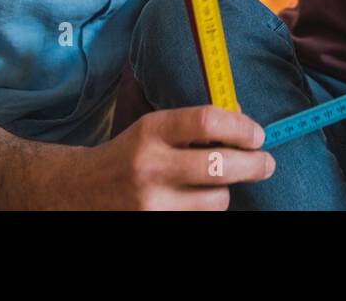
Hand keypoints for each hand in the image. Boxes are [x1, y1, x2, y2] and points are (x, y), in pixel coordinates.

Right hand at [64, 105, 275, 209]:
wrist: (79, 191)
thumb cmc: (128, 154)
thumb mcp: (153, 128)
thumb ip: (194, 125)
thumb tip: (244, 123)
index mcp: (152, 130)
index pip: (207, 120)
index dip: (242, 128)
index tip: (257, 135)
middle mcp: (150, 166)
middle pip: (221, 166)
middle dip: (255, 165)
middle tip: (266, 163)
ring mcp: (151, 203)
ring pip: (217, 200)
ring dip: (224, 191)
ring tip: (212, 184)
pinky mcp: (153, 225)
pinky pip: (201, 219)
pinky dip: (205, 210)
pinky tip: (193, 201)